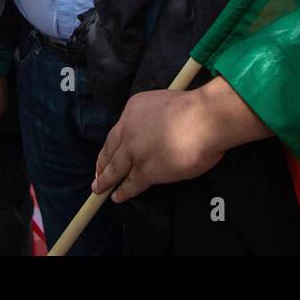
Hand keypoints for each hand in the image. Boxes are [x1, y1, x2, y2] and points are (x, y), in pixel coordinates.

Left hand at [93, 86, 225, 202]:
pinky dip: (122, 192)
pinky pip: (130, 184)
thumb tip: (158, 128)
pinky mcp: (145, 170)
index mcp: (133, 109)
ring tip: (100, 189)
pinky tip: (117, 197)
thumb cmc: (194, 108)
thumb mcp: (164, 102)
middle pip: (111, 150)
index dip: (111, 145)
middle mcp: (129, 130)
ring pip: (115, 169)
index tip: (107, 153)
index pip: (118, 131)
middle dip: (102, 164)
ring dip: (106, 180)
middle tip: (97, 174)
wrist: (202, 119)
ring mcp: (135, 151)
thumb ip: (155, 117)